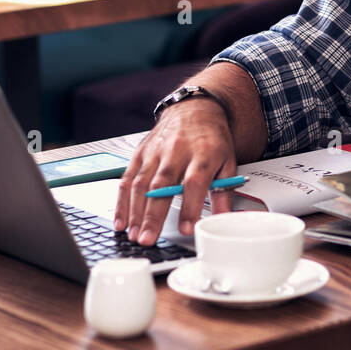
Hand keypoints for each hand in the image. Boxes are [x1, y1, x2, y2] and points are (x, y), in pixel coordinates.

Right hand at [114, 99, 238, 244]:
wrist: (195, 110)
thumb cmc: (211, 139)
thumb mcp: (228, 162)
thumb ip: (225, 192)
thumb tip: (224, 219)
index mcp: (203, 154)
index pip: (194, 182)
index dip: (189, 207)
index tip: (186, 228)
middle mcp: (177, 152)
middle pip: (162, 185)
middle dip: (153, 215)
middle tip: (148, 239)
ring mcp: (155, 152)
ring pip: (141, 184)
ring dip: (135, 212)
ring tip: (134, 235)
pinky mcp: (140, 154)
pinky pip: (127, 179)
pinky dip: (121, 201)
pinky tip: (122, 220)